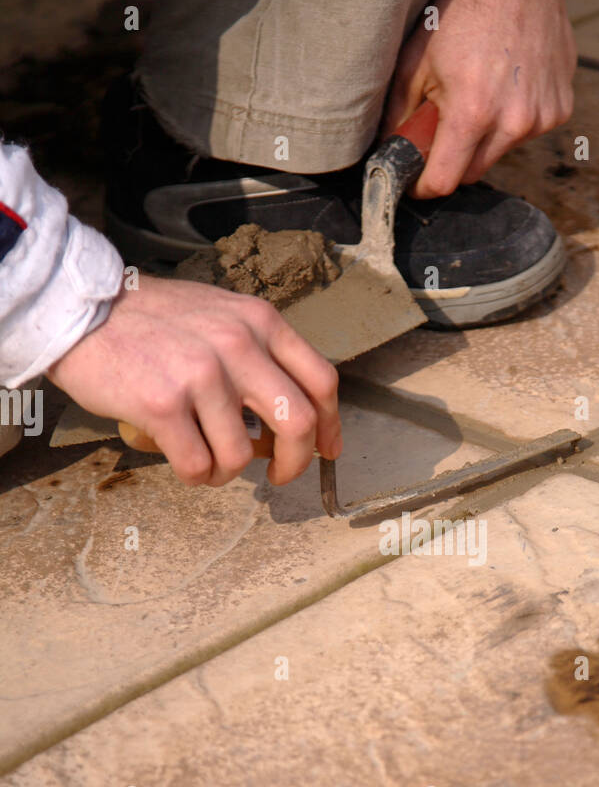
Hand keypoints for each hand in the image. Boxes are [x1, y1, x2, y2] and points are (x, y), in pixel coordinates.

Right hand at [47, 275, 341, 487]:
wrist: (80, 310)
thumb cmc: (149, 319)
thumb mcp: (219, 314)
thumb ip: (256, 352)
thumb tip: (288, 415)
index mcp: (259, 321)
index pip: (321, 380)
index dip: (331, 425)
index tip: (326, 449)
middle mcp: (238, 345)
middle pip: (299, 423)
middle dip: (294, 462)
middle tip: (277, 474)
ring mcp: (201, 376)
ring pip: (242, 455)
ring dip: (228, 472)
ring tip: (209, 461)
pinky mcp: (163, 406)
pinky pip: (199, 465)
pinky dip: (196, 475)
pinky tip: (184, 461)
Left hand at [382, 0, 576, 199]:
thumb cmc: (462, 7)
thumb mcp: (417, 59)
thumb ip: (399, 114)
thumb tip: (387, 150)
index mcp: (473, 113)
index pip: (445, 182)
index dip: (425, 185)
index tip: (416, 179)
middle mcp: (514, 122)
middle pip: (474, 171)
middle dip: (455, 157)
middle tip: (443, 125)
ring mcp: (543, 116)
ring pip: (502, 151)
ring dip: (486, 136)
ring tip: (480, 91)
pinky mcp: (562, 107)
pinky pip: (529, 130)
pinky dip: (514, 118)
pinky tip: (507, 82)